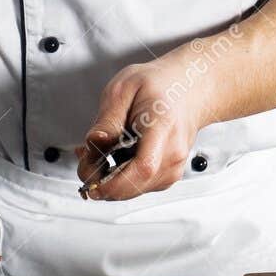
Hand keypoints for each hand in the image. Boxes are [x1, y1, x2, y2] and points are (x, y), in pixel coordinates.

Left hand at [75, 42, 209, 201]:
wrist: (189, 90)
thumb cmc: (159, 86)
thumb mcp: (123, 88)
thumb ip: (107, 119)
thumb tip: (94, 144)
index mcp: (162, 128)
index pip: (143, 167)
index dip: (113, 183)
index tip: (90, 181)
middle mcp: (172, 154)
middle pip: (133, 185)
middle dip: (100, 179)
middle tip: (86, 155)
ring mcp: (172, 169)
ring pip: (131, 190)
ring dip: (108, 178)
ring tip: (101, 150)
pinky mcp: (166, 176)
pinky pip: (137, 186)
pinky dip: (120, 177)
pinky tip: (115, 156)